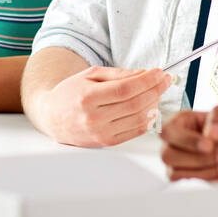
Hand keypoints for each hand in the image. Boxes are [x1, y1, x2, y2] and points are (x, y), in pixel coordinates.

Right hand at [40, 66, 173, 147]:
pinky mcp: (106, 142)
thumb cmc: (71, 92)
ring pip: (138, 119)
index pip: (127, 89)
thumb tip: (144, 74)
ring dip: (154, 104)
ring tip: (157, 93)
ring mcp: (100, 133)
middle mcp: (94, 117)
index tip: (160, 73)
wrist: (52, 117)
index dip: (148, 80)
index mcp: (88, 97)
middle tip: (165, 80)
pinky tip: (151, 109)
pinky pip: (134, 132)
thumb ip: (118, 74)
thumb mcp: (90, 75)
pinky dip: (147, 120)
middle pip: (135, 104)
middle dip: (156, 90)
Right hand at [160, 101, 217, 180]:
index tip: (210, 144)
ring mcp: (181, 162)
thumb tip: (209, 133)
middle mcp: (178, 141)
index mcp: (184, 121)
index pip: (167, 130)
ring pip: (173, 170)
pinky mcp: (188, 179)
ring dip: (202, 168)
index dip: (186, 139)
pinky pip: (183, 184)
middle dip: (196, 157)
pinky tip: (217, 171)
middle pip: (166, 153)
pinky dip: (202, 178)